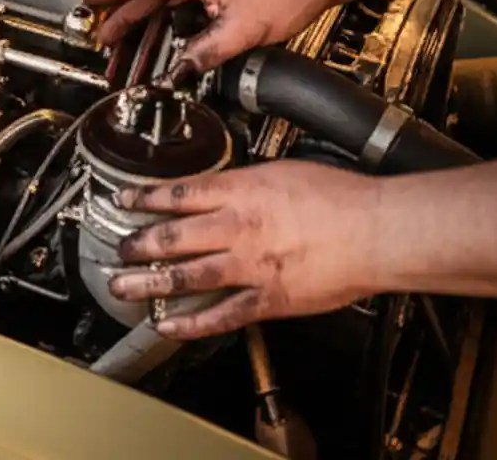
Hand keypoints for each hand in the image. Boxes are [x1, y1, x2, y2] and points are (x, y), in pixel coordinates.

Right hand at [82, 0, 364, 72]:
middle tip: (104, 44)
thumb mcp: (242, 29)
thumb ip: (205, 54)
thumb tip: (178, 73)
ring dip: (148, 27)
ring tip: (130, 51)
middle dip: (123, 22)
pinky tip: (172, 42)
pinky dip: (172, 25)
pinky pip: (187, 6)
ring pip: (167, 4)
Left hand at [107, 160, 383, 338]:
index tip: (123, 199)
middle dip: (138, 243)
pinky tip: (167, 326)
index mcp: (240, 192)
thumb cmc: (342, 197)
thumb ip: (246, 184)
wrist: (378, 230)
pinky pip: (221, 315)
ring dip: (148, 283)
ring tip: (121, 286)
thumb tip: (224, 185)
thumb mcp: (283, 171)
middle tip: (118, 247)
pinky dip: (191, 323)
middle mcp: (236, 228)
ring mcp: (248, 267)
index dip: (144, 197)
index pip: (177, 193)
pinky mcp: (267, 299)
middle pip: (171, 236)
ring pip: (185, 277)